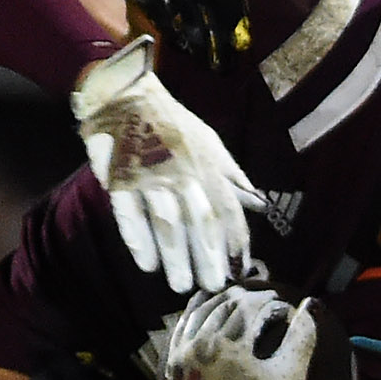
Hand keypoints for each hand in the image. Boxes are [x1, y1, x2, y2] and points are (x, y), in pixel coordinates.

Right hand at [70, 37, 257, 292]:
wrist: (125, 93)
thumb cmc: (170, 124)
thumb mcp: (208, 141)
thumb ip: (231, 174)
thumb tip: (259, 203)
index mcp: (206, 163)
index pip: (227, 206)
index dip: (235, 239)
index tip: (240, 268)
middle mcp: (183, 170)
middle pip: (200, 218)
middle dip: (208, 255)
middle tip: (212, 286)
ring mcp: (151, 173)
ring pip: (167, 220)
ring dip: (175, 255)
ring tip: (180, 285)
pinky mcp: (121, 176)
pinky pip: (131, 212)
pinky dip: (139, 238)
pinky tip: (147, 264)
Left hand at [133, 288, 350, 379]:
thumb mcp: (291, 378)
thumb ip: (303, 337)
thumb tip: (312, 303)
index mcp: (227, 348)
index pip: (248, 306)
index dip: (267, 301)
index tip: (280, 303)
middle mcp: (197, 349)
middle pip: (222, 307)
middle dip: (244, 299)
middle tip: (262, 300)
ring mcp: (180, 359)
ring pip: (198, 314)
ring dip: (219, 303)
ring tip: (239, 303)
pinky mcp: (172, 369)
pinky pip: (180, 330)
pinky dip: (194, 316)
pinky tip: (208, 312)